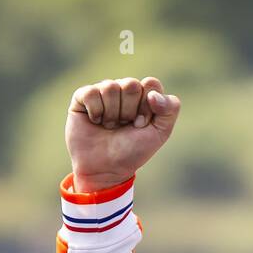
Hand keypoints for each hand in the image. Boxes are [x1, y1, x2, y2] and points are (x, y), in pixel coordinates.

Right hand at [66, 76, 180, 192]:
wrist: (106, 168)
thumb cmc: (134, 151)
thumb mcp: (160, 133)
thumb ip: (170, 109)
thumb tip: (153, 93)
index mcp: (144, 96)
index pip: (151, 84)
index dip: (149, 107)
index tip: (143, 124)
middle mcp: (123, 91)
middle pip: (131, 84)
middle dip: (130, 110)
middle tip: (126, 125)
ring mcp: (103, 92)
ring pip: (110, 87)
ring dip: (113, 114)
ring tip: (110, 126)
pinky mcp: (82, 97)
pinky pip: (91, 93)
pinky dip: (96, 112)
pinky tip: (96, 122)